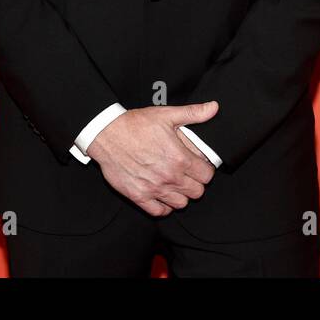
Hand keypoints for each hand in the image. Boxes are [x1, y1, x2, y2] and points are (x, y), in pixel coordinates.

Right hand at [87, 102, 218, 215]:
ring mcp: (154, 189)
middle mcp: (169, 177)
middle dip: (195, 182)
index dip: (205, 169)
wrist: (107, 135)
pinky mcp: (139, 196)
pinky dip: (163, 205)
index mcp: (180, 158)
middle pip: (197, 192)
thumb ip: (193, 113)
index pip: (207, 175)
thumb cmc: (135, 125)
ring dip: (181, 194)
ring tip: (174, 183)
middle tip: (187, 174)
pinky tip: (161, 193)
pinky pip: (159, 211)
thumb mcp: (167, 115)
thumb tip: (213, 108)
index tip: (199, 165)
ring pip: (181, 204)